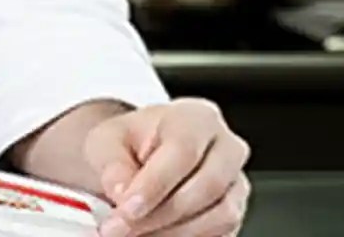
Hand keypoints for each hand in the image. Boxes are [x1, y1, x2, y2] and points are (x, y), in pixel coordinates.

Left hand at [85, 98, 250, 236]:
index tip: (126, 208)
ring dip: (172, 232)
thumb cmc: (129, 143)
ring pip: (219, 217)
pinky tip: (153, 236)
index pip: (183, 151)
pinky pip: (220, 234)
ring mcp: (236, 183)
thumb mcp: (107, 142)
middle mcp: (226, 148)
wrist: (139, 157)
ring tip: (132, 233)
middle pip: (206, 186)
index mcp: (196, 119)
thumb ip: (113, 164)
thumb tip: (121, 191)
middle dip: (159, 214)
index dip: (154, 184)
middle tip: (121, 227)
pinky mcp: (235, 213)